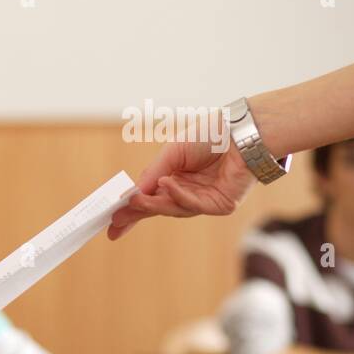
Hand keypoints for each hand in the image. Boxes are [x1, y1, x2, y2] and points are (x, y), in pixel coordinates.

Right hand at [108, 124, 253, 239]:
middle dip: (136, 215)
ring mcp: (204, 200)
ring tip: (135, 199)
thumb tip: (133, 194)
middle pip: (158, 208)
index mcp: (175, 178)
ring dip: (154, 205)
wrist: (241, 131)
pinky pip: (194, 205)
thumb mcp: (172, 152)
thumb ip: (153, 173)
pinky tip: (167, 184)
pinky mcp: (220, 205)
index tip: (111, 219)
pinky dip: (178, 195)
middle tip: (116, 222)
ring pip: (174, 209)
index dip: (131, 209)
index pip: (150, 197)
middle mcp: (189, 191)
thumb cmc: (210, 135)